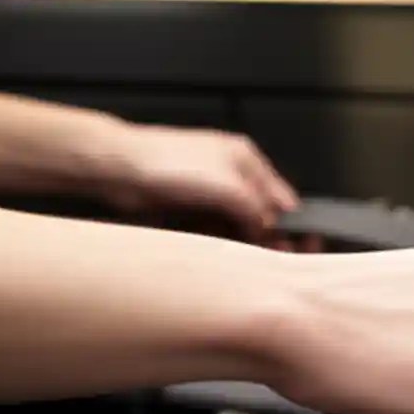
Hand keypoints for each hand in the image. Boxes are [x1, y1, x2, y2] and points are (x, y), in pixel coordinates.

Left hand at [105, 123, 299, 242]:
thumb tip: (269, 229)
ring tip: (245, 256)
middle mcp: (230, 173)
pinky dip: (219, 241)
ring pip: (236, 223)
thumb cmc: (166, 161)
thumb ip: (257, 210)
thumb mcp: (228, 187)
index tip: (294, 244)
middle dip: (267, 235)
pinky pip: (214, 230)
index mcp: (245, 157)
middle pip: (259, 211)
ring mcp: (209, 190)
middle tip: (273, 256)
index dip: (288, 221)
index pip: (279, 194)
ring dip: (242, 241)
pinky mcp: (191, 207)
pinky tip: (219, 249)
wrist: (119, 169)